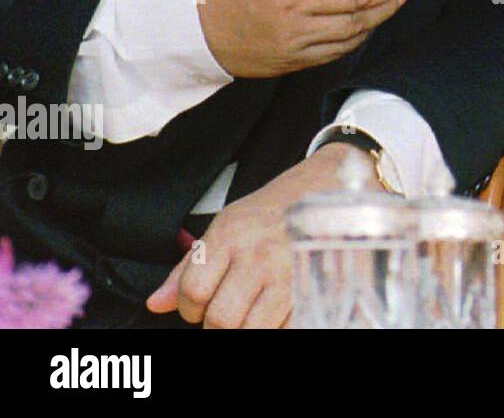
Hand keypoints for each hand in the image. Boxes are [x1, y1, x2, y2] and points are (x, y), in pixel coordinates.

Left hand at [146, 142, 384, 327]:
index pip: (193, 292)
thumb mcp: (228, 223)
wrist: (332, 186)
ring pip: (251, 330)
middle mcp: (259, 256)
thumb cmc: (276, 207)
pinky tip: (277, 312)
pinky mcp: (315, 287)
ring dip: (246, 327)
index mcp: (232, 235)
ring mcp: (290, 274)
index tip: (199, 305)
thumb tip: (157, 304)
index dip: (189, 308)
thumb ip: (190, 266)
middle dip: (217, 324)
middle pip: (220, 320)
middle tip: (227, 311)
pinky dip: (276, 327)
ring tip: (252, 311)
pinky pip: (285, 328)